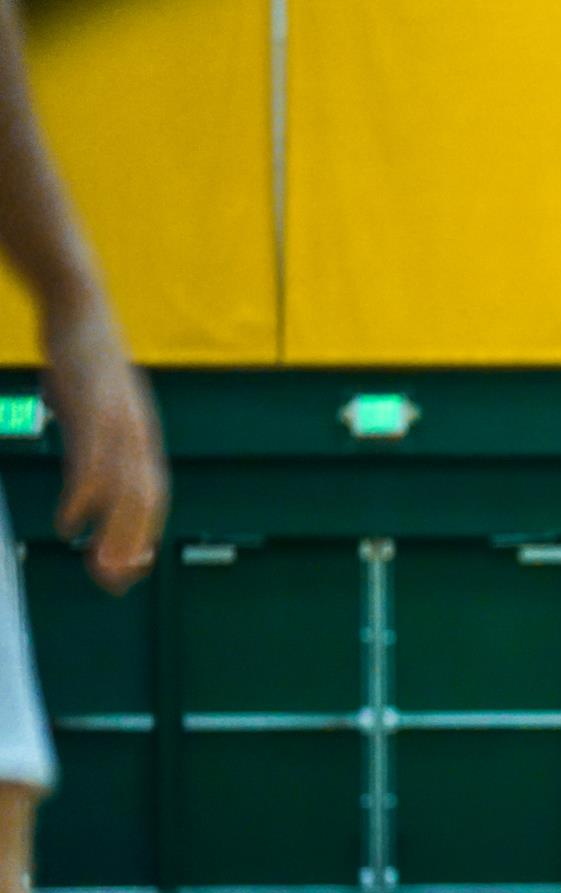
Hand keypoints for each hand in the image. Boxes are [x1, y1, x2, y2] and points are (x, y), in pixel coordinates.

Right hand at [42, 299, 166, 593]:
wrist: (81, 306)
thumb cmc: (85, 363)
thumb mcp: (97, 408)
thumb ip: (98, 443)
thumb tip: (88, 477)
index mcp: (141, 439)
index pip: (152, 498)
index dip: (144, 536)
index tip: (131, 570)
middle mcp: (138, 435)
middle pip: (144, 502)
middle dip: (131, 546)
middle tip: (112, 582)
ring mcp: (118, 423)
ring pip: (124, 487)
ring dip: (113, 531)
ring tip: (98, 565)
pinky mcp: (93, 409)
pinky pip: (92, 460)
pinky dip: (86, 495)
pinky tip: (72, 521)